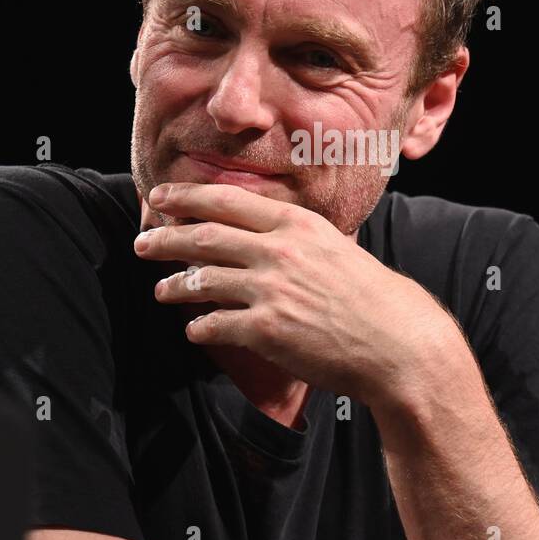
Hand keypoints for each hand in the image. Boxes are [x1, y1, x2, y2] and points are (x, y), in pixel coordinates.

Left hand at [133, 182, 463, 410]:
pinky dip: (199, 327)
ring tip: (161, 290)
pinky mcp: (265, 330)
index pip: (227, 201)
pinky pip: (214, 324)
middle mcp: (279, 251)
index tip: (162, 197)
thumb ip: (295, 239)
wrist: (397, 342)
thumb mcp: (335, 249)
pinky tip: (196, 330)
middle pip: (203, 237)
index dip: (187, 198)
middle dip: (164, 238)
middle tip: (142, 242)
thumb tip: (258, 238)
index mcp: (297, 224)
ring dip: (174, 286)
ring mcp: (270, 290)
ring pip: (201, 281)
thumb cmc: (372, 298)